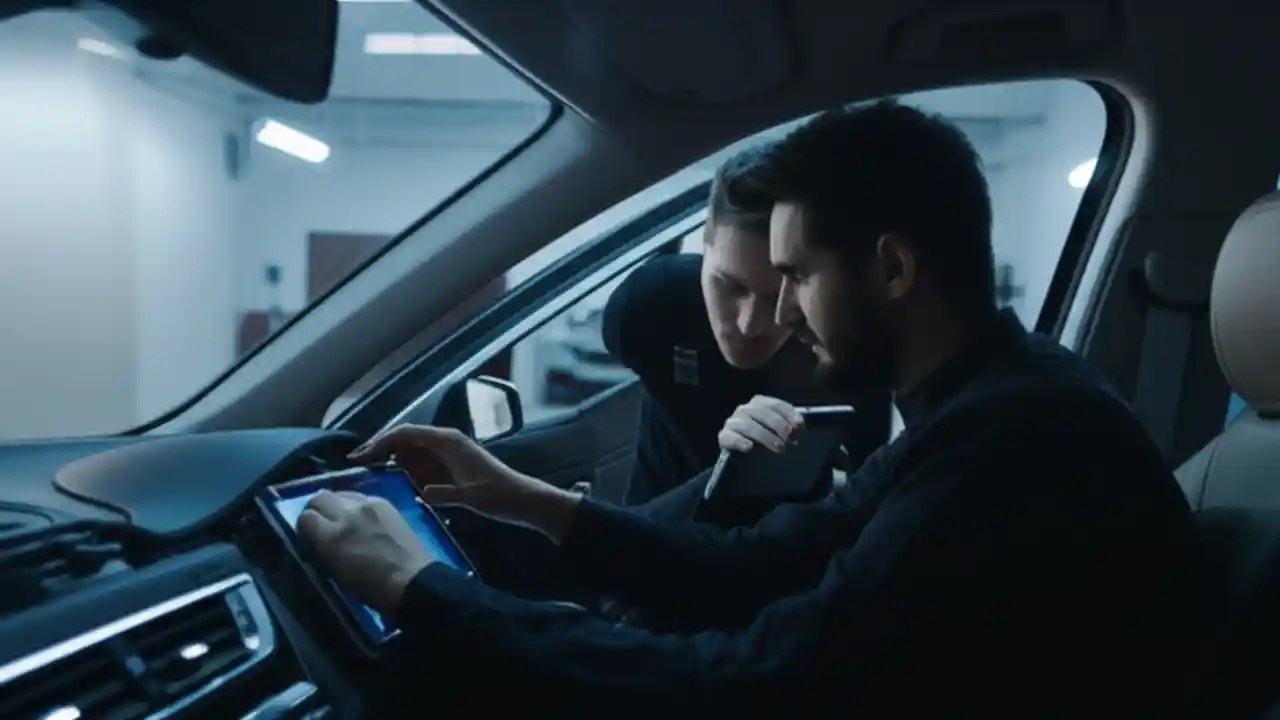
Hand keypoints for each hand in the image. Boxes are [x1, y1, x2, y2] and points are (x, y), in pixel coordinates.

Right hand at [297, 490, 433, 617]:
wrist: (411, 581)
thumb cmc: (370, 588)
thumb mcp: (335, 572)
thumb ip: (321, 548)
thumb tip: (314, 536)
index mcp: (331, 537)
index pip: (305, 517)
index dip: (305, 527)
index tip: (310, 535)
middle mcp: (347, 514)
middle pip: (320, 497)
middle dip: (317, 509)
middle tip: (322, 523)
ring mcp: (368, 504)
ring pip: (341, 493)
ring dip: (336, 504)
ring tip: (342, 518)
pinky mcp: (385, 502)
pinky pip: (361, 496)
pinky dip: (356, 504)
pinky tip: (362, 517)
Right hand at [348, 425, 580, 541]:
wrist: (521, 499)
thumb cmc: (498, 495)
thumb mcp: (471, 497)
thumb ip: (445, 494)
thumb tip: (421, 492)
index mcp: (448, 442)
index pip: (406, 434)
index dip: (380, 442)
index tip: (360, 456)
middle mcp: (445, 441)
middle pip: (404, 438)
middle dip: (379, 447)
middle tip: (356, 463)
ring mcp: (447, 452)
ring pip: (411, 449)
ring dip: (389, 457)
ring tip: (366, 471)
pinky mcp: (449, 464)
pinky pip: (420, 461)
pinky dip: (404, 467)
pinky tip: (391, 478)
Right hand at [718, 395, 803, 453]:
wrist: (745, 461)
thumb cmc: (767, 442)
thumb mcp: (781, 432)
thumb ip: (791, 425)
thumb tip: (798, 426)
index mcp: (759, 403)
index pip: (775, 404)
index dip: (788, 415)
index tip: (799, 427)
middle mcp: (744, 409)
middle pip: (762, 412)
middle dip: (778, 425)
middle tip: (789, 439)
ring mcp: (732, 422)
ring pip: (747, 424)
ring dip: (764, 435)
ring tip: (778, 447)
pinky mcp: (724, 437)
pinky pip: (730, 436)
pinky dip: (740, 441)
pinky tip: (749, 447)